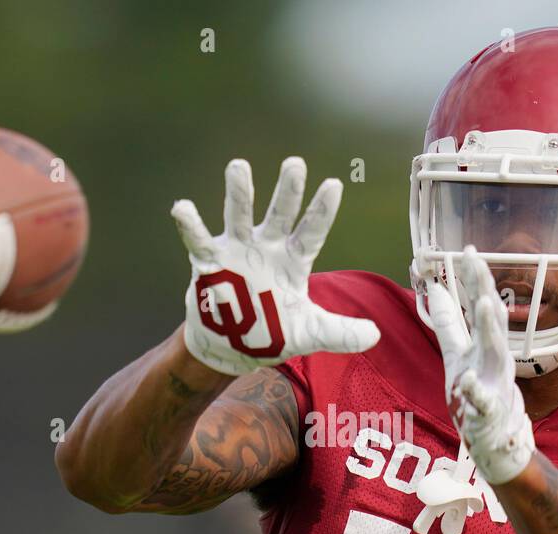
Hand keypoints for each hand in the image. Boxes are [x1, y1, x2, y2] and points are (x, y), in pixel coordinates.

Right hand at [172, 157, 379, 375]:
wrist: (234, 347)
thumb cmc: (274, 331)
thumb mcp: (310, 333)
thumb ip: (340, 332)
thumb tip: (375, 335)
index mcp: (293, 261)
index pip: (311, 232)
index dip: (321, 211)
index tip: (334, 184)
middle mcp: (267, 248)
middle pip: (279, 214)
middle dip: (287, 191)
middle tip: (295, 163)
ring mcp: (237, 252)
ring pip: (239, 216)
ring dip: (239, 193)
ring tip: (238, 166)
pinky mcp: (210, 263)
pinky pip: (198, 240)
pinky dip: (190, 225)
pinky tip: (182, 208)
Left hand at [426, 246, 534, 484]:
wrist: (499, 440)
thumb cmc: (478, 395)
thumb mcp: (458, 356)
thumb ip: (449, 325)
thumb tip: (436, 291)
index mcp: (484, 344)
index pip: (482, 305)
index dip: (476, 278)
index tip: (469, 249)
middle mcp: (494, 359)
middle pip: (492, 320)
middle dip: (485, 290)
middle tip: (478, 262)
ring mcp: (494, 384)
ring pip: (496, 351)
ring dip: (489, 327)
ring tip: (483, 302)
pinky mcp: (489, 411)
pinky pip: (482, 400)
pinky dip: (475, 391)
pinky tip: (466, 380)